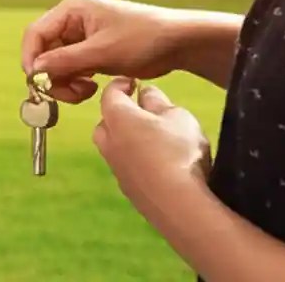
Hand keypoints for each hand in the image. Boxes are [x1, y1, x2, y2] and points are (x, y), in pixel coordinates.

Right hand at [20, 0, 183, 103]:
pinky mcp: (91, 51)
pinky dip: (76, 82)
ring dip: (65, 82)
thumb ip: (65, 60)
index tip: (37, 83)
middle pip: (44, 51)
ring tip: (85, 91)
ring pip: (56, 64)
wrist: (178, 44)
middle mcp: (73, 20)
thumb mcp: (102, 52)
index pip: (36, 33)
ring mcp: (82, 36)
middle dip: (52, 75)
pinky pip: (71, 69)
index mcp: (72, 9)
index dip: (32, 59)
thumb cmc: (145, 38)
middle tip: (67, 94)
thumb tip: (34, 70)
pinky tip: (92, 87)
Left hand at [92, 78, 212, 223]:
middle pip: (105, 122)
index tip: (131, 81)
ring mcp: (115, 168)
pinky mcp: (126, 189)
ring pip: (112, 146)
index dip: (120, 84)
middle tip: (138, 111)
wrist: (178, 204)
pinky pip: (125, 166)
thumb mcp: (178, 117)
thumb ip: (159, 102)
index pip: (110, 93)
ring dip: (124, 138)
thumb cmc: (179, 151)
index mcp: (117, 118)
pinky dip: (134, 159)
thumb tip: (146, 93)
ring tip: (149, 137)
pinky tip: (154, 163)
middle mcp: (108, 141)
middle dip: (118, 113)